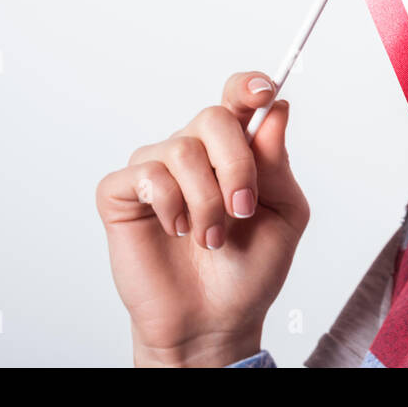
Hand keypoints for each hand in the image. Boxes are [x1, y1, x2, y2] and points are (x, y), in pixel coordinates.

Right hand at [96, 71, 308, 365]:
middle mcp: (195, 151)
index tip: (263, 91)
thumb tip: (276, 109)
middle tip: (242, 208)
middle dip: (236, 164)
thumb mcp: (283, 214)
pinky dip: (171, 205)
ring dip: (205, 200)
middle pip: (213, 117)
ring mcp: (157, 169)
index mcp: (236, 150)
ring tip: (212, 239)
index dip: (248, 86)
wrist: (214, 320)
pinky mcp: (123, 193)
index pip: (238, 97)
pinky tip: (177, 230)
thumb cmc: (249, 269)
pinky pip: (147, 174)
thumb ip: (277, 163)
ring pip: (181, 149)